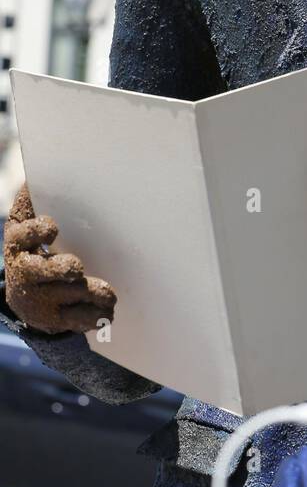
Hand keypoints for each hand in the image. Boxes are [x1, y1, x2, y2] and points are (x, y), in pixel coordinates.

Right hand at [3, 182, 116, 334]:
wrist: (28, 298)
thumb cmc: (35, 249)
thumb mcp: (29, 226)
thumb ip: (33, 201)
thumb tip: (39, 167)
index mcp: (20, 245)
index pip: (22, 235)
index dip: (37, 231)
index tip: (53, 227)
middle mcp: (26, 273)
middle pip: (41, 271)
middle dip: (62, 268)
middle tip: (75, 267)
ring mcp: (42, 298)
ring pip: (70, 294)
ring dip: (92, 291)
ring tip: (107, 293)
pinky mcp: (57, 319)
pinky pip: (80, 319)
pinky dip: (96, 315)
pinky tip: (107, 312)